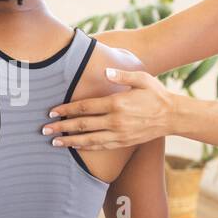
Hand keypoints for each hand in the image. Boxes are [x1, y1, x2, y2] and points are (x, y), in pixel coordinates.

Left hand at [42, 67, 175, 149]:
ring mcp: (119, 134)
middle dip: (62, 127)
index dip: (67, 109)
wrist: (173, 117)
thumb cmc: (156, 94)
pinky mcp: (123, 142)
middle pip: (82, 125)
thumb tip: (105, 70)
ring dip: (70, 141)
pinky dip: (86, 147)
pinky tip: (74, 147)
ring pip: (89, 139)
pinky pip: (100, 146)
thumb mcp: (142, 79)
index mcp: (117, 103)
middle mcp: (116, 121)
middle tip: (44, 129)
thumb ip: (122, 75)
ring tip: (54, 142)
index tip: (53, 111)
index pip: (85, 107)